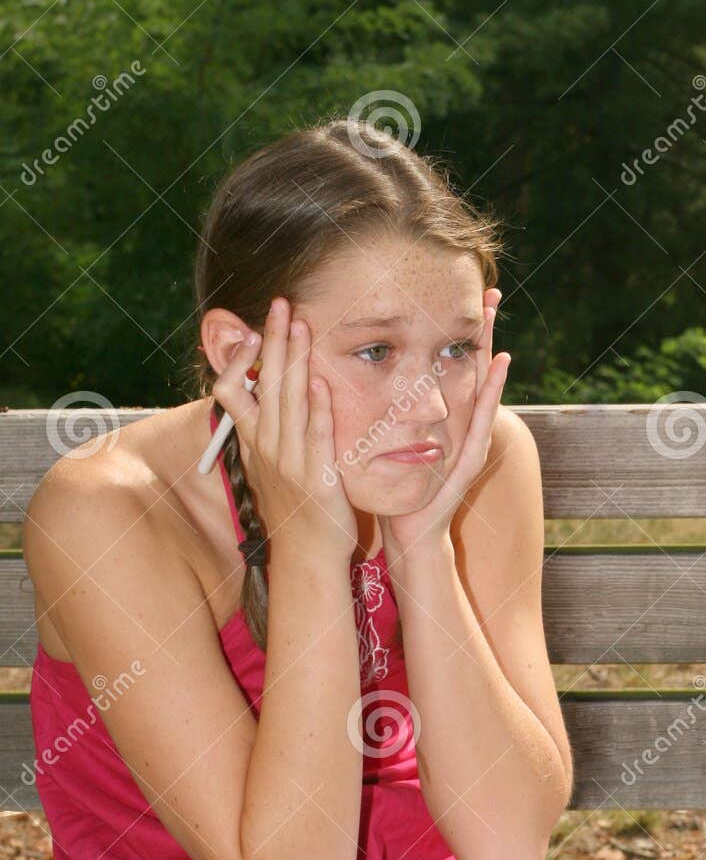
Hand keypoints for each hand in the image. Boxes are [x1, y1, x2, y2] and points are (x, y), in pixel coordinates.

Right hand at [211, 297, 360, 563]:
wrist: (309, 555)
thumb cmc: (296, 509)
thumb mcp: (272, 465)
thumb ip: (267, 432)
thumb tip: (263, 399)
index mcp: (255, 442)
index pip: (232, 391)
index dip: (239, 360)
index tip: (250, 332)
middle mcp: (267, 448)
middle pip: (264, 385)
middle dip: (272, 341)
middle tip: (280, 304)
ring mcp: (290, 463)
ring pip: (287, 402)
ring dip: (294, 361)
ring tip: (300, 325)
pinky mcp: (316, 478)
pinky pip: (315, 437)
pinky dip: (316, 408)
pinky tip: (320, 381)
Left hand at [379, 288, 508, 567]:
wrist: (408, 531)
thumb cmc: (394, 489)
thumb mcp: (384, 442)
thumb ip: (378, 413)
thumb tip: (351, 375)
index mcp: (439, 417)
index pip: (447, 368)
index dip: (452, 335)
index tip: (456, 296)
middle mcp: (460, 423)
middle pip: (471, 369)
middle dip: (481, 331)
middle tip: (489, 291)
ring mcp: (470, 438)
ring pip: (483, 386)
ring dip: (490, 349)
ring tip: (495, 316)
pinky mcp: (471, 458)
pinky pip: (483, 418)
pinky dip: (492, 392)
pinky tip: (499, 365)